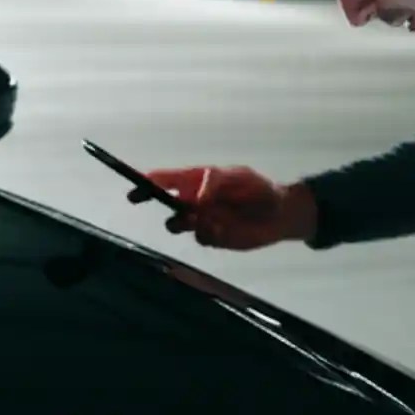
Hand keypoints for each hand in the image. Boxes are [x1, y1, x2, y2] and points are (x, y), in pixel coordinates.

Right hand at [128, 166, 316, 249]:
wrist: (280, 214)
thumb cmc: (258, 189)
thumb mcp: (238, 177)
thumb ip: (214, 183)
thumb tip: (195, 199)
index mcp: (197, 180)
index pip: (166, 179)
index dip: (148, 183)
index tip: (135, 189)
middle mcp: (194, 200)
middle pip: (165, 203)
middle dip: (163, 206)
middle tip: (177, 208)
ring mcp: (201, 220)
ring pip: (178, 224)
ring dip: (185, 221)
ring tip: (207, 217)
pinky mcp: (212, 238)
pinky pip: (199, 237)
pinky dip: (206, 233)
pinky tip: (224, 228)